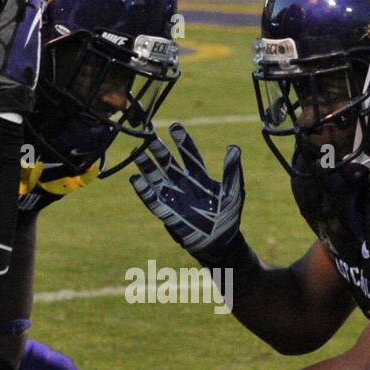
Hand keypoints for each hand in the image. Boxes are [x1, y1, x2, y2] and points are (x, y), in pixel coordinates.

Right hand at [130, 123, 244, 262]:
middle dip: (159, 149)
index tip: (175, 126)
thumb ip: (232, 171)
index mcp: (199, 176)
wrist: (221, 243)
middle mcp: (183, 183)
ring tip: (137, 151)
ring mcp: (174, 197)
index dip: (182, 141)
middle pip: (168, 162)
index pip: (188, 154)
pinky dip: (144, 190)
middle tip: (150, 134)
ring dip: (146, 166)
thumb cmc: (229, 216)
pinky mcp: (167, 212)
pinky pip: (152, 200)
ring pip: (156, 177)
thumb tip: (234, 148)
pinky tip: (135, 179)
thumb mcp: (234, 191)